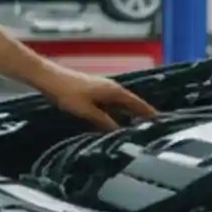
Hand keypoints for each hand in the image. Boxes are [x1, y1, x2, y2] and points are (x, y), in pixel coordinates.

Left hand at [39, 67, 157, 130]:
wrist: (49, 78)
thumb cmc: (68, 93)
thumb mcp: (87, 111)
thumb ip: (105, 122)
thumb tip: (121, 132)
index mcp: (114, 91)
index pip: (138, 104)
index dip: (150, 114)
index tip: (163, 124)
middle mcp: (112, 88)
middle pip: (132, 104)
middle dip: (142, 116)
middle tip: (153, 131)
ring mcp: (102, 89)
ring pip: (121, 105)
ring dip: (129, 115)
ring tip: (137, 131)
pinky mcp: (93, 92)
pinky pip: (111, 104)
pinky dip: (117, 113)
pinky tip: (115, 123)